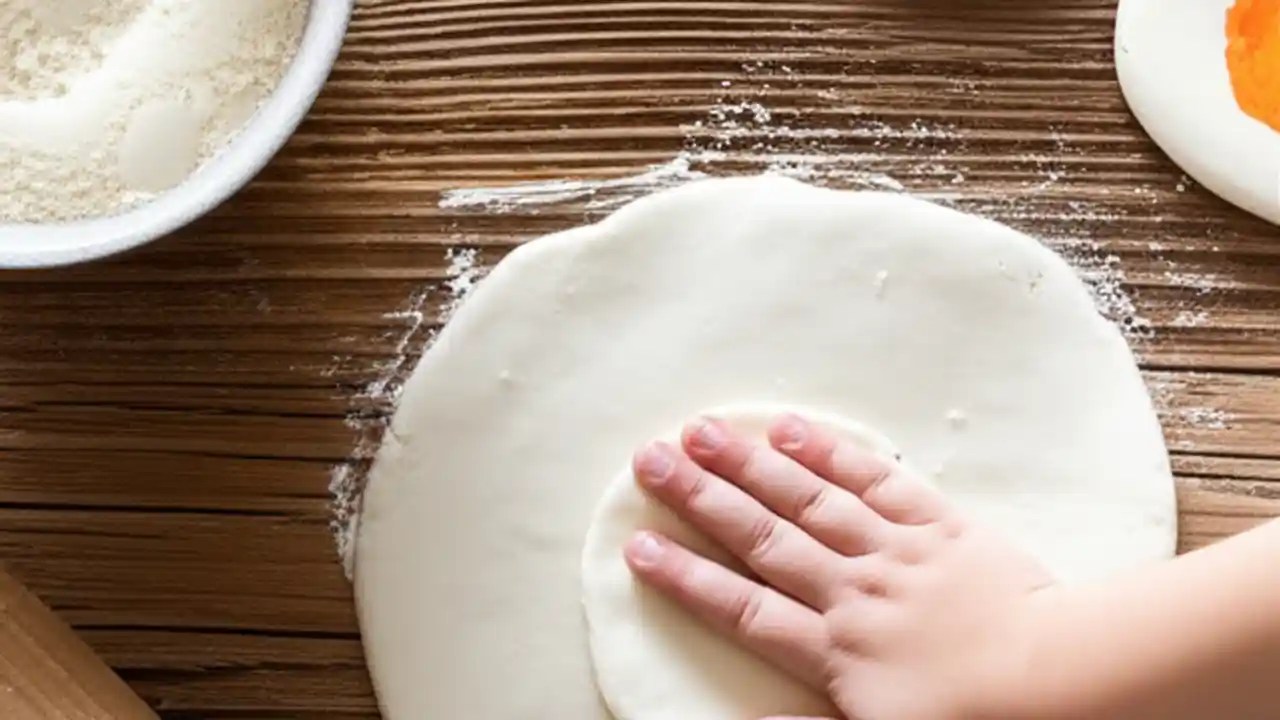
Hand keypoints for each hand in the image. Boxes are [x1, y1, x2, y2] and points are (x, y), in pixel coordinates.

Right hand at [624, 414, 1056, 719]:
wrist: (1064, 685)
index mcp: (836, 652)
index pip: (742, 607)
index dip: (686, 577)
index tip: (638, 546)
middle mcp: (852, 592)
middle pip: (762, 537)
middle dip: (700, 499)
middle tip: (650, 460)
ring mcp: (895, 553)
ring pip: (810, 499)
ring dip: (752, 463)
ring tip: (703, 430)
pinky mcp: (940, 527)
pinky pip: (879, 482)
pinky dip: (834, 453)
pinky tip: (792, 428)